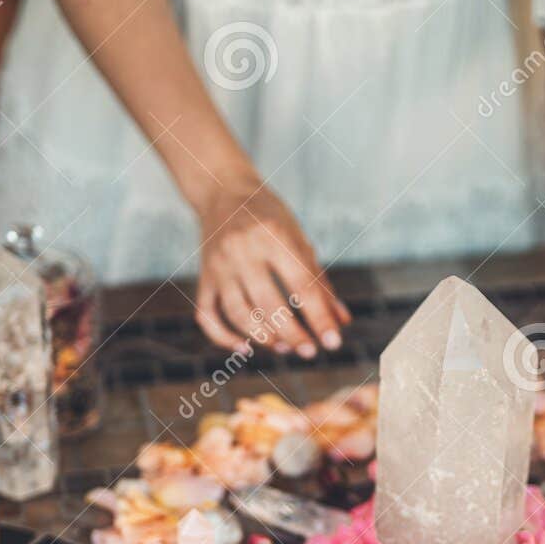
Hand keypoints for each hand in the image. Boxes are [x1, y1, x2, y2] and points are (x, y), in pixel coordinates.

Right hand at [193, 182, 349, 357]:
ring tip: (284, 348)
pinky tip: (246, 349)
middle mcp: (243, 250)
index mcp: (274, 236)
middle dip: (293, 334)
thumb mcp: (299, 239)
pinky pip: (207, 315)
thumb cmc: (270, 218)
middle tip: (310, 352)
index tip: (333, 344)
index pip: (302, 285)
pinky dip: (224, 338)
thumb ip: (320, 282)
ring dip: (263, 337)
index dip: (319, 317)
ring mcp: (218, 265)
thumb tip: (342, 322)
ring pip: (238, 313)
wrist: (223, 191)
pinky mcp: (203, 276)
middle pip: (269, 304)